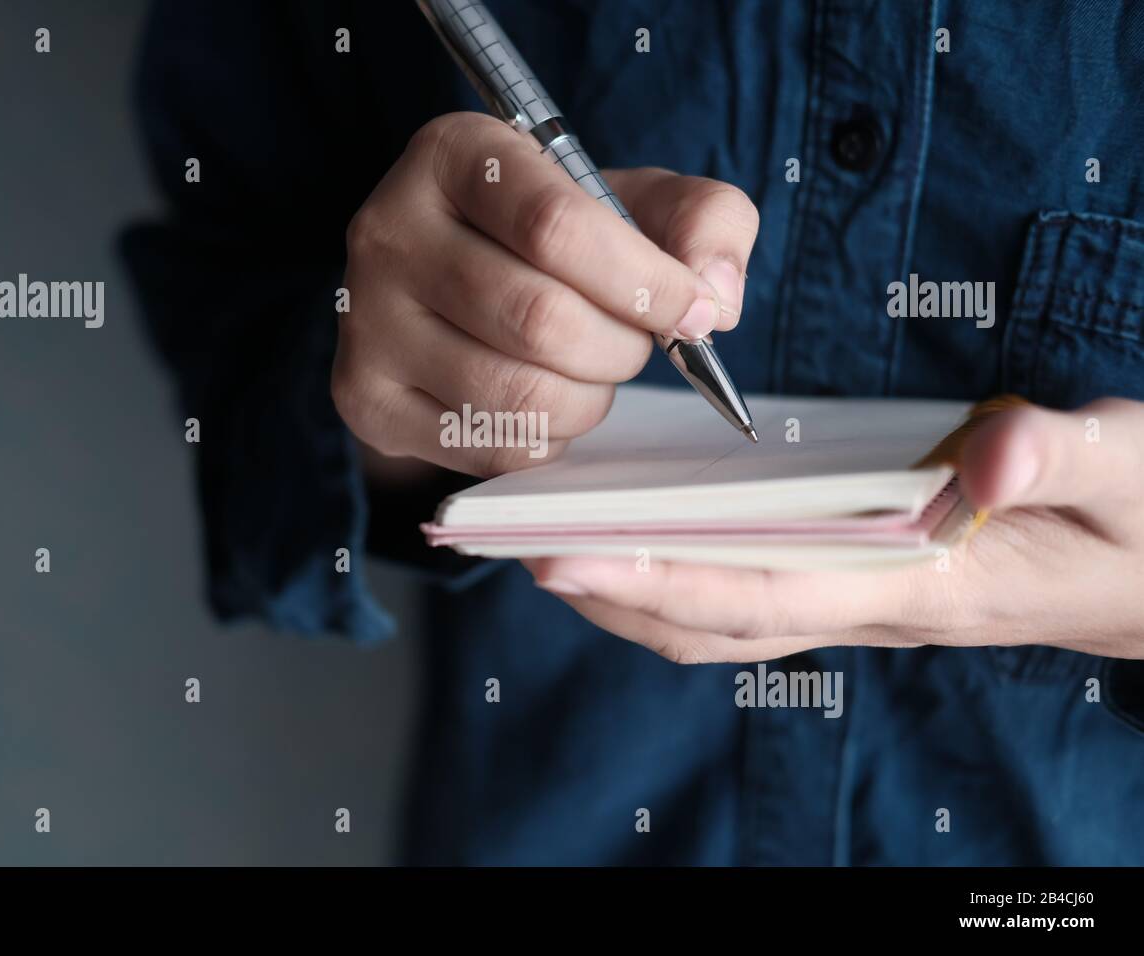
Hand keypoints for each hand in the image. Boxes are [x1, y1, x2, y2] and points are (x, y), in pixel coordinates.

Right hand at [333, 112, 758, 476]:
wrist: (465, 277)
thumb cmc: (560, 237)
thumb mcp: (638, 200)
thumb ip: (703, 222)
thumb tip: (712, 299)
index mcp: (455, 156)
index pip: (555, 228)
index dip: (642, 281)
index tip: (691, 309)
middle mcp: (389, 232)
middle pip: (538, 320)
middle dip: (620, 349)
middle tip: (636, 343)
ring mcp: (367, 322)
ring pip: (515, 394)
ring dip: (589, 401)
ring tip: (592, 373)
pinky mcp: (367, 400)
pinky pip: (491, 447)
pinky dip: (548, 438)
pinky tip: (547, 402)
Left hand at [524, 399, 1143, 662]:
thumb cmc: (1138, 523)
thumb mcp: (1129, 472)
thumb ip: (1064, 456)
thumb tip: (995, 450)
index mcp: (921, 582)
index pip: (762, 594)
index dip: (658, 580)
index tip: (563, 554)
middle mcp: (870, 604)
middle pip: (712, 620)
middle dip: (609, 590)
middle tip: (512, 545)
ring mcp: (858, 600)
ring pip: (719, 619)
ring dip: (630, 591)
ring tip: (548, 542)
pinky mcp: (857, 582)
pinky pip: (747, 594)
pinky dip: (681, 577)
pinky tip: (642, 537)